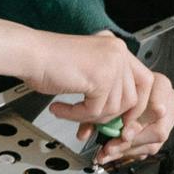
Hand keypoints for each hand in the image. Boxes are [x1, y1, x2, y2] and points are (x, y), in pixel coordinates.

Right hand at [0, 23, 173, 158]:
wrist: (28, 54)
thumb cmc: (48, 63)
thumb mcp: (87, 72)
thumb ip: (106, 88)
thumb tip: (118, 118)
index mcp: (116, 48)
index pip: (144, 80)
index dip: (136, 104)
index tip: (124, 119)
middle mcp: (118, 52)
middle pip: (133, 98)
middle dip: (115, 117)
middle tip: (96, 125)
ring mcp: (111, 63)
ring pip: (114, 108)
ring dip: (89, 117)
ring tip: (68, 111)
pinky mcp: (100, 77)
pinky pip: (95, 111)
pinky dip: (76, 116)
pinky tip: (60, 108)